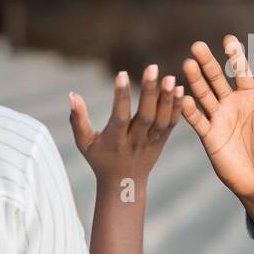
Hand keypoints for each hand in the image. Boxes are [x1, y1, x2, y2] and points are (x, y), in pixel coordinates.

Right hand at [69, 65, 181, 185]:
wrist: (125, 185)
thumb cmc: (100, 159)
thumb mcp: (84, 143)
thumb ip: (77, 119)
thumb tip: (72, 94)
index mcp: (115, 141)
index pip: (119, 116)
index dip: (120, 96)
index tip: (122, 73)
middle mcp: (135, 141)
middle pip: (145, 116)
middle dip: (149, 92)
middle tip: (152, 67)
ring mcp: (151, 142)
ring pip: (162, 120)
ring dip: (168, 99)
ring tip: (170, 77)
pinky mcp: (162, 142)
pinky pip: (172, 124)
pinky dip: (178, 108)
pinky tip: (181, 89)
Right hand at [179, 35, 253, 198]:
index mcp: (250, 98)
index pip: (241, 72)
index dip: (235, 56)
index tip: (228, 39)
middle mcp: (232, 104)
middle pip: (217, 79)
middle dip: (208, 63)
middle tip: (197, 46)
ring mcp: (218, 119)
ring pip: (204, 95)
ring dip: (196, 81)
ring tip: (187, 64)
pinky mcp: (209, 136)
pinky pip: (197, 121)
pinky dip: (190, 110)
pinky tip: (183, 97)